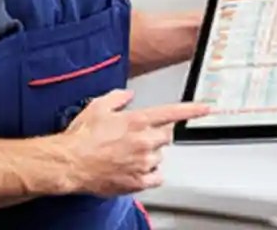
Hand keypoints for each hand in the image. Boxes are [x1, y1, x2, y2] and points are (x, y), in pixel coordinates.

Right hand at [58, 89, 209, 196]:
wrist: (71, 163)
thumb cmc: (81, 137)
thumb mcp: (97, 107)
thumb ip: (117, 98)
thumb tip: (127, 95)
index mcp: (137, 121)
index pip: (171, 112)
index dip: (191, 109)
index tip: (205, 108)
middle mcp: (144, 141)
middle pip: (166, 136)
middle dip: (155, 134)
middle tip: (136, 136)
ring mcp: (143, 162)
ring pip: (160, 156)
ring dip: (150, 153)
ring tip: (128, 153)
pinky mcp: (138, 180)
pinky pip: (156, 177)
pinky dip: (150, 173)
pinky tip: (135, 169)